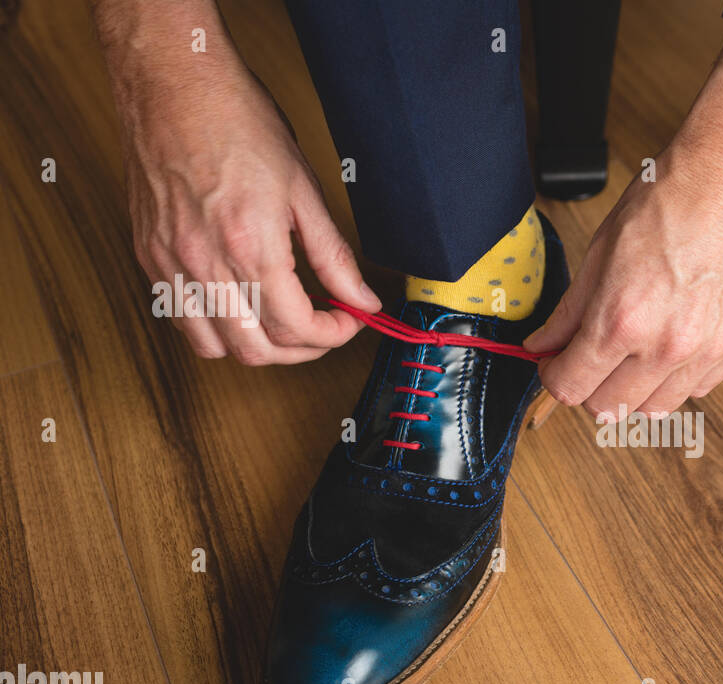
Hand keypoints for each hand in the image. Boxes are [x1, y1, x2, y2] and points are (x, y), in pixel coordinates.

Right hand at [95, 0, 380, 363]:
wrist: (172, 83)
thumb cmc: (236, 122)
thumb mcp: (304, 188)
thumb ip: (334, 254)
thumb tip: (362, 298)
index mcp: (251, 247)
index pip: (297, 327)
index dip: (333, 335)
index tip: (349, 322)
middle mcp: (206, 264)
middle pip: (257, 350)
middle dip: (302, 351)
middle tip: (325, 330)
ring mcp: (171, 264)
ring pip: (215, 347)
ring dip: (258, 348)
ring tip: (284, 324)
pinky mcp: (150, 256)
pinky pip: (181, 320)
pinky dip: (216, 330)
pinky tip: (241, 308)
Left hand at [525, 26, 722, 417]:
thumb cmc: (675, 198)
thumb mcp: (602, 249)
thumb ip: (570, 309)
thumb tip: (545, 342)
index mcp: (622, 320)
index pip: (571, 387)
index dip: (553, 377)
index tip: (554, 364)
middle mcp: (665, 346)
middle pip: (608, 407)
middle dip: (589, 386)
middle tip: (587, 358)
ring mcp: (705, 351)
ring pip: (654, 408)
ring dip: (632, 390)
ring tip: (629, 356)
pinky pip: (696, 389)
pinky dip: (675, 379)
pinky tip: (667, 347)